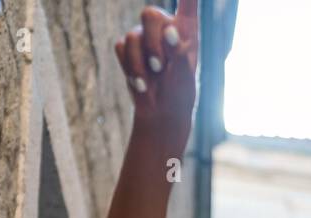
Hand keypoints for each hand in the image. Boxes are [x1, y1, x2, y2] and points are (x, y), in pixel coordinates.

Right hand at [114, 1, 198, 145]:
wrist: (160, 113)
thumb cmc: (180, 94)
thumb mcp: (185, 78)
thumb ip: (180, 55)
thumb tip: (172, 33)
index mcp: (186, 30)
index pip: (188, 1)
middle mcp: (165, 27)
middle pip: (150, 14)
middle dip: (153, 41)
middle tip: (159, 67)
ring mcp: (143, 36)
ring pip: (133, 35)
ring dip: (142, 62)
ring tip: (153, 79)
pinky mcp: (127, 48)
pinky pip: (121, 48)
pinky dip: (130, 68)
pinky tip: (141, 82)